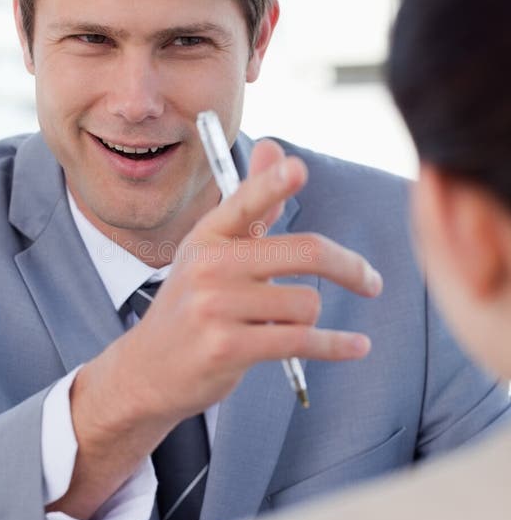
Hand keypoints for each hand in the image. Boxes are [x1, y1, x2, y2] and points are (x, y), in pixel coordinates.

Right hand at [105, 139, 381, 421]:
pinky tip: (356, 346)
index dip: (272, 184)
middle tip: (371, 281)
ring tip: (286, 327)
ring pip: (307, 304)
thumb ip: (253, 205)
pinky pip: (301, 340)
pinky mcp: (227, 348)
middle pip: (305, 252)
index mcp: (208, 235)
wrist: (148, 370)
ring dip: (311, 319)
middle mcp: (209, 265)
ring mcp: (214, 307)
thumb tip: (274, 148)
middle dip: (349, 268)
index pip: (245, 202)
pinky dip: (335, 345)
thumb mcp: (214, 251)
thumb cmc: (193, 305)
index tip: (298, 169)